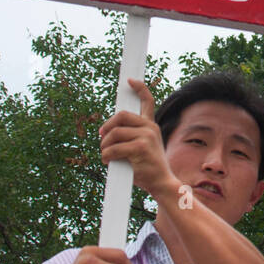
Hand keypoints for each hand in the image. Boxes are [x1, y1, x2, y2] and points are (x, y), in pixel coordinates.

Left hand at [98, 79, 176, 197]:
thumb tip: (106, 132)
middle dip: (107, 126)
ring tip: (105, 154)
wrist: (161, 183)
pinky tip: (108, 161)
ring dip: (105, 145)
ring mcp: (146, 136)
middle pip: (121, 116)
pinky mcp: (140, 147)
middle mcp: (150, 128)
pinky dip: (106, 155)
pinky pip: (114, 148)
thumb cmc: (147, 167)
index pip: (147, 101)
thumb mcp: (141, 147)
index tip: (130, 80)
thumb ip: (129, 136)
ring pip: (114, 133)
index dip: (139, 88)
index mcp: (150, 126)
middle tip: (102, 137)